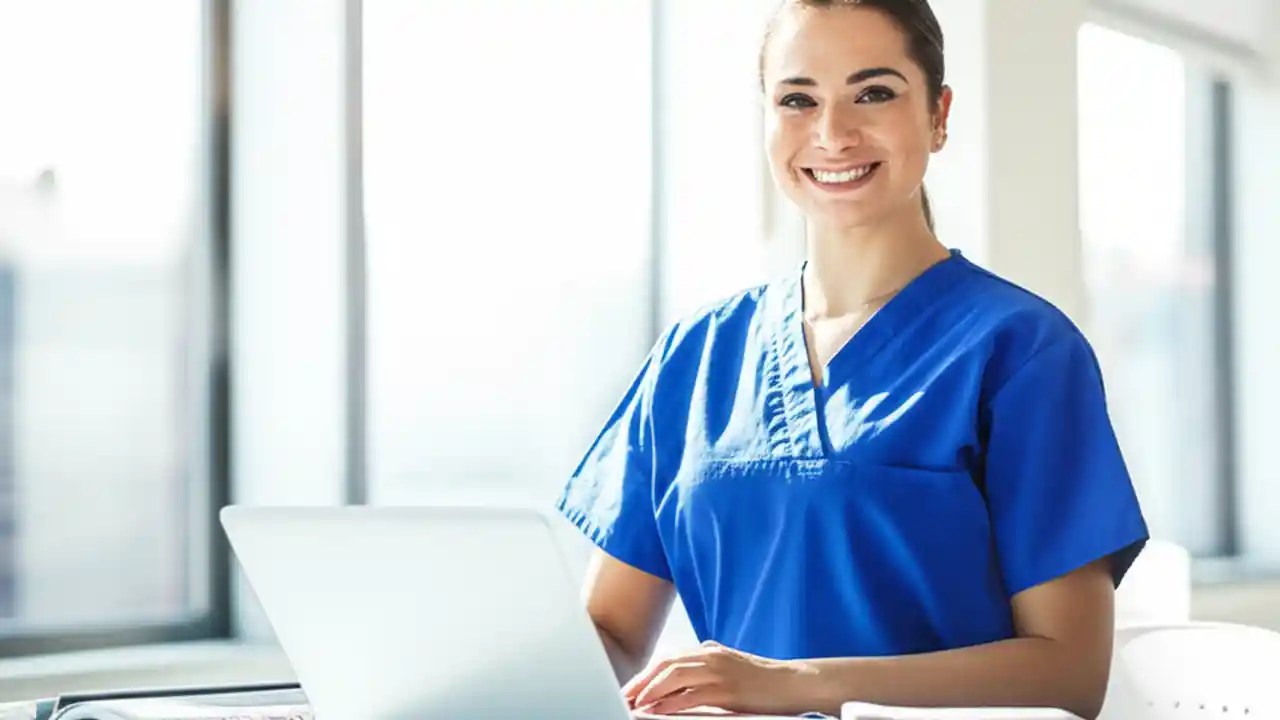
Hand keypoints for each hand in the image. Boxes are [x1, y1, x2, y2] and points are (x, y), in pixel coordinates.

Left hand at [622, 640, 810, 715]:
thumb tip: (691, 659)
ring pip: (674, 676)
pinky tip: (658, 711)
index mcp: (710, 651)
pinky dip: (670, 703)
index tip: (633, 687)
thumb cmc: (764, 678)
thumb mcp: (733, 663)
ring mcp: (718, 672)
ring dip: (651, 691)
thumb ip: (711, 660)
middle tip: (626, 695)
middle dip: (642, 681)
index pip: (670, 659)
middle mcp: (711, 657)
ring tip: (636, 703)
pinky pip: (690, 696)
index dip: (648, 673)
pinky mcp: (726, 691)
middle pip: (666, 665)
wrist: (794, 683)